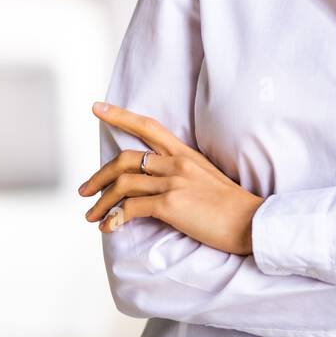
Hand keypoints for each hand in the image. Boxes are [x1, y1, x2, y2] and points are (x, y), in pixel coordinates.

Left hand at [79, 102, 263, 255]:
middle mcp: (177, 163)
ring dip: (101, 201)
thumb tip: (153, 185)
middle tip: (84, 191)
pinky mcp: (171, 204)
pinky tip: (108, 228)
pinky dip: (114, 218)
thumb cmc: (230, 206)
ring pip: (123, 184)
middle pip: (125, 159)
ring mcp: (173, 182)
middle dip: (99, 175)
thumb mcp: (205, 179)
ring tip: (91, 216)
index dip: (120, 115)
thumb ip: (180, 175)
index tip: (97, 108)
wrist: (251, 222)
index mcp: (185, 154)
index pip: (148, 127)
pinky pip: (131, 208)